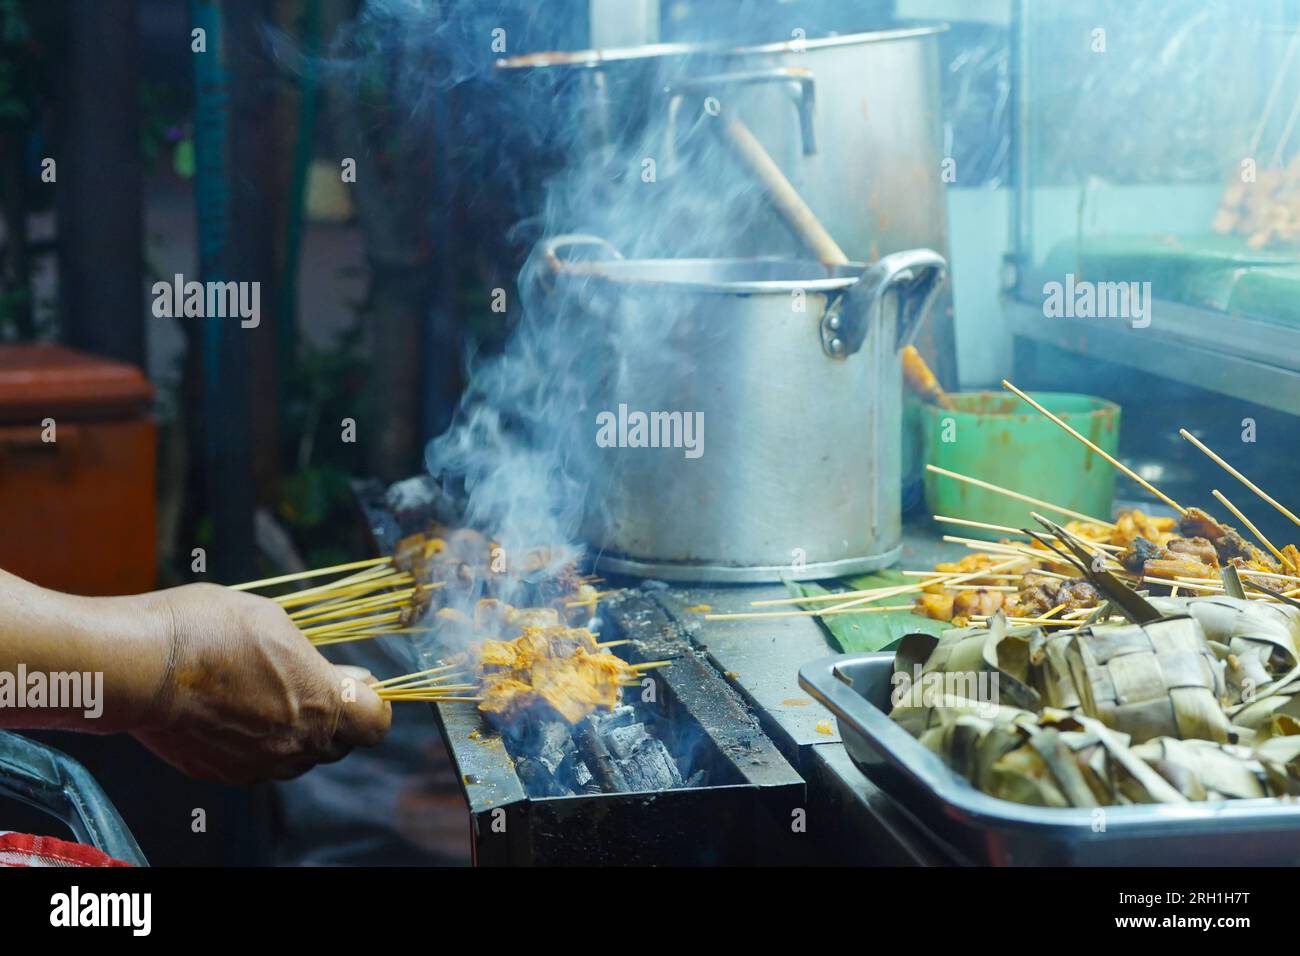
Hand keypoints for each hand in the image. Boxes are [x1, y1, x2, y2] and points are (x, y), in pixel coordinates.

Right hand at [131, 583, 391, 782]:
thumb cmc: (210, 631)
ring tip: (272, 697)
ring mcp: (258, 765)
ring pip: (298, 759)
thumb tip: (341, 676)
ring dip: (298, 734)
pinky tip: (236, 713)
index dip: (372, 703)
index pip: (375, 724)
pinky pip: (256, 764)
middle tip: (314, 683)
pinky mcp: (222, 773)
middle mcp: (295, 744)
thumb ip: (315, 660)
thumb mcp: (276, 624)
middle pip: (339, 744)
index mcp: (320, 703)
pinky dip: (256, 744)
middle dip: (335, 717)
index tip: (359, 684)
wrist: (142, 665)